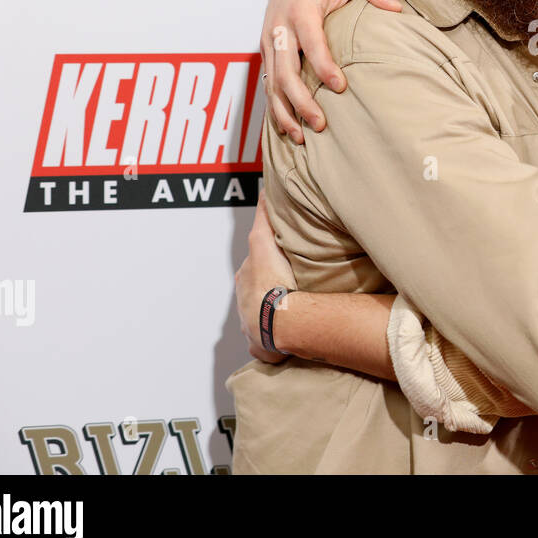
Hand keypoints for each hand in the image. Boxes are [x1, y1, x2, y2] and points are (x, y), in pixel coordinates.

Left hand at [236, 190, 296, 362]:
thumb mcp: (263, 242)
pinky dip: (274, 340)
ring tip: (294, 312)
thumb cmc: (272, 282)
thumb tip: (263, 192)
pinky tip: (287, 340)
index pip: (254, 264)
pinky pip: (267, 341)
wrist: (279, 320)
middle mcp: (243, 301)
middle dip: (270, 287)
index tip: (278, 261)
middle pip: (257, 289)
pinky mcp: (261, 344)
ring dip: (274, 313)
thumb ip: (264, 218)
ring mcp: (251, 324)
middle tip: (293, 284)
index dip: (266, 260)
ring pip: (262, 314)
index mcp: (244, 278)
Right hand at [261, 0, 400, 142]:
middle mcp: (280, 28)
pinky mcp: (266, 52)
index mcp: (301, 11)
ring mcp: (269, 42)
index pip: (311, 42)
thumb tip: (397, 8)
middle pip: (285, 71)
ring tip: (301, 136)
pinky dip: (275, 107)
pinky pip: (267, 83)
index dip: (323, 65)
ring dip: (285, 111)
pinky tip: (288, 127)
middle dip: (301, 100)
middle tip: (321, 123)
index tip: (340, 87)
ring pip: (271, 82)